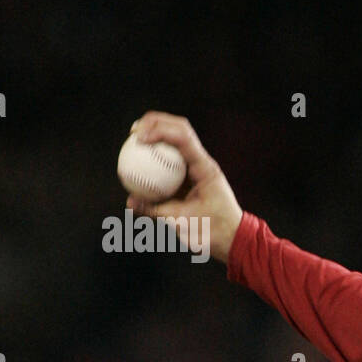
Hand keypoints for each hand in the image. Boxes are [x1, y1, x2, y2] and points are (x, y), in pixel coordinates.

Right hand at [126, 112, 242, 263]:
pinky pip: (172, 159)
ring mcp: (198, 167)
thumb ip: (156, 211)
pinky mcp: (191, 176)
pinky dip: (157, 154)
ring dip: (157, 132)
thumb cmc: (212, 231)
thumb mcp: (183, 222)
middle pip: (180, 129)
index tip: (139, 138)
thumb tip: (130, 202)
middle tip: (134, 131)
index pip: (183, 138)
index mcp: (205, 169)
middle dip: (156, 122)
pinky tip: (139, 158)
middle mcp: (202, 163)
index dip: (160, 131)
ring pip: (177, 139)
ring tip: (134, 136)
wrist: (231, 239)